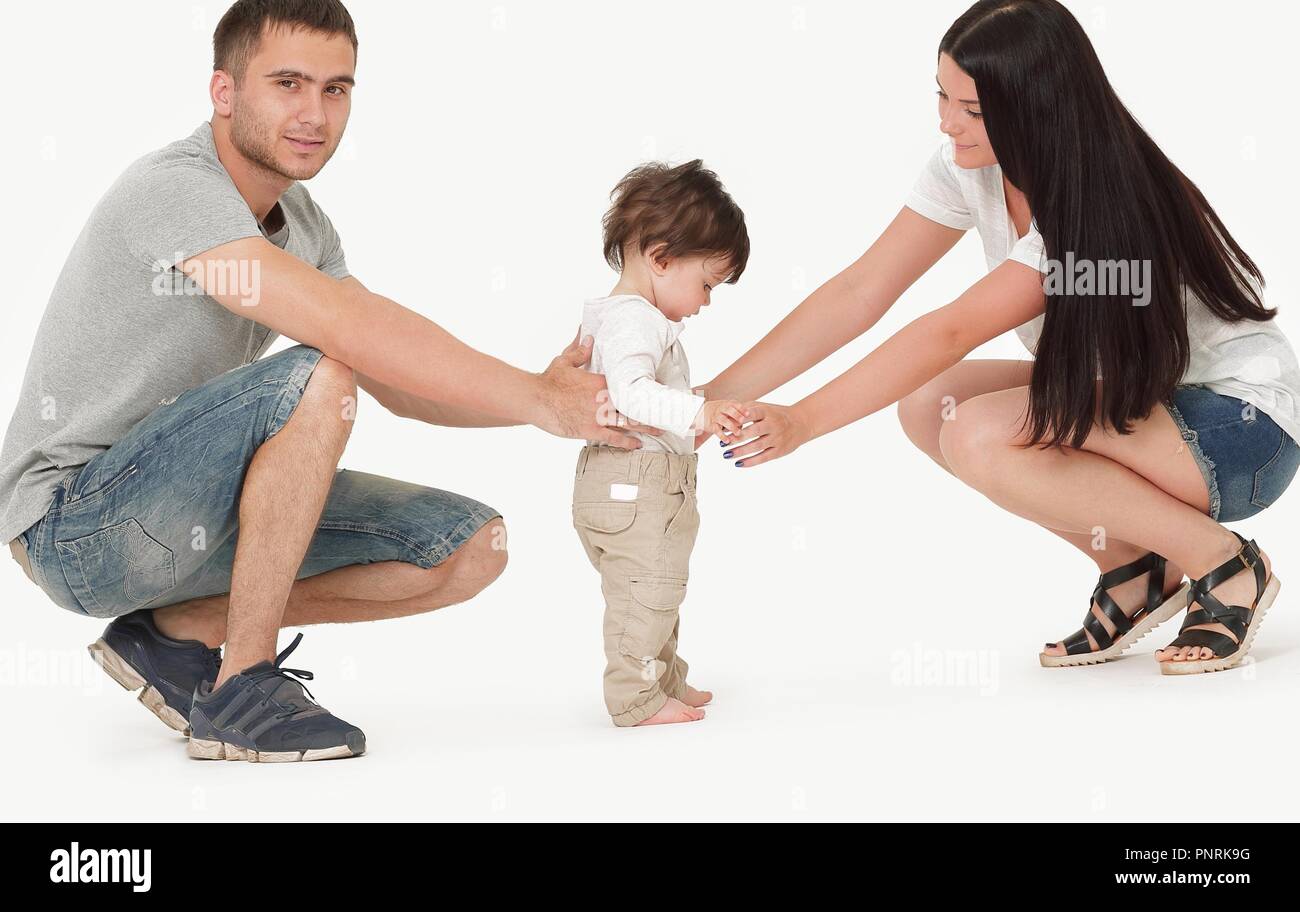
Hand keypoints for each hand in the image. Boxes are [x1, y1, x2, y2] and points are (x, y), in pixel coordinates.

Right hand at [536, 332, 661, 447]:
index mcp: (602, 381)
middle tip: (667, 412)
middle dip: (652, 408)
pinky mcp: (591, 430)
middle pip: (635, 404)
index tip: (659, 387)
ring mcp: (599, 415)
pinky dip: (627, 442)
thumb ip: (580, 350)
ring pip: (629, 421)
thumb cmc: (549, 380)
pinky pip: (614, 438)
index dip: (646, 386)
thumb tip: (588, 336)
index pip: (630, 383)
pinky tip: (638, 445)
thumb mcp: (565, 360)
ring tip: (660, 430)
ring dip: (646, 426)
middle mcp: (605, 398)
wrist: (536, 398)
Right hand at [692, 400, 749, 437]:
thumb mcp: (731, 410)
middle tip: (743, 421)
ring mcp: (716, 417)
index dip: (742, 408)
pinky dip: (722, 436)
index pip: (735, 404)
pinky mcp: (711, 425)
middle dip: (736, 415)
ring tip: (738, 433)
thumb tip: (751, 425)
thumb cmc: (723, 412)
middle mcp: (722, 409)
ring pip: (723, 420)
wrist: (703, 412)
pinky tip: (727, 441)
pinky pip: (716, 430)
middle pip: (729, 410)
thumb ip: (741, 415)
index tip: (749, 413)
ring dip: (731, 427)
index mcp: (728, 404)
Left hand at [719, 401, 810, 467]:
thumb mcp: (765, 408)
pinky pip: (763, 457)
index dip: (740, 419)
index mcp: (768, 412)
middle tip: (722, 443)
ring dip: (740, 451)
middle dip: (736, 438)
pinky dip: (750, 462)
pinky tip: (738, 464)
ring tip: (726, 455)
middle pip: (753, 432)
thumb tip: (729, 416)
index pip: (753, 414)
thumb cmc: (776, 414)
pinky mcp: (779, 451)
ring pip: (757, 446)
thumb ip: (748, 410)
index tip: (727, 424)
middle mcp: (773, 425)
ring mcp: (777, 438)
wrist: (800, 423)